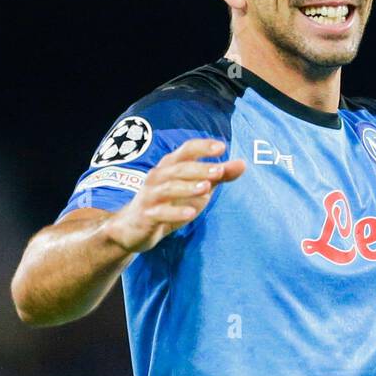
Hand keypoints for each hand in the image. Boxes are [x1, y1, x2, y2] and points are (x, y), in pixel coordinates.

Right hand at [107, 139, 245, 252]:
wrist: (132, 229)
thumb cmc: (168, 204)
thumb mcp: (195, 190)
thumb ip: (217, 176)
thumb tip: (243, 164)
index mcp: (170, 167)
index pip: (186, 151)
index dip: (202, 147)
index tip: (222, 146)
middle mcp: (158, 177)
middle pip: (179, 168)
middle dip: (200, 168)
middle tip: (220, 170)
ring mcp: (150, 196)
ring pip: (169, 187)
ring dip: (188, 186)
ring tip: (206, 188)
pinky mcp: (146, 215)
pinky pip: (161, 212)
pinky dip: (175, 212)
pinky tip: (191, 213)